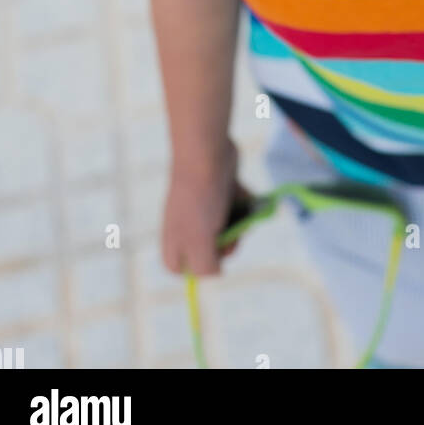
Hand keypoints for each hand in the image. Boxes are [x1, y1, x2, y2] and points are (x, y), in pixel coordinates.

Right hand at [162, 137, 255, 275]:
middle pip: (211, 249)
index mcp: (175, 238)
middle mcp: (187, 224)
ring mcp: (205, 206)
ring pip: (228, 227)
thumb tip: (217, 273)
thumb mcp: (200, 242)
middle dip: (229, 244)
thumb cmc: (201, 199)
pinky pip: (239, 206)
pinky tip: (247, 197)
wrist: (208, 152)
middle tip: (232, 234)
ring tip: (244, 213)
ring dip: (242, 223)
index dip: (196, 270)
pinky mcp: (222, 190)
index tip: (213, 260)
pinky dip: (248, 204)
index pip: (178, 267)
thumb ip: (205, 266)